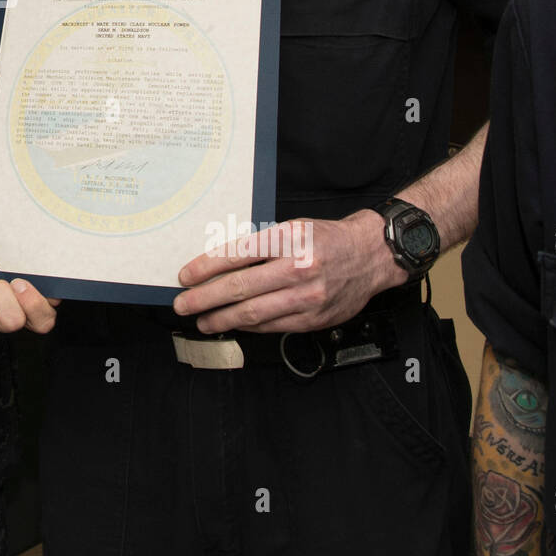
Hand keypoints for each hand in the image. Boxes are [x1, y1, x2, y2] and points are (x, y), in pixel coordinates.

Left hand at [173, 212, 402, 333]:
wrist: (371, 255)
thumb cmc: (326, 238)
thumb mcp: (292, 228)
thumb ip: (260, 246)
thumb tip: (219, 265)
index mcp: (288, 239)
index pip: (236, 255)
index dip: (205, 268)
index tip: (185, 276)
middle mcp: (298, 268)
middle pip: (239, 287)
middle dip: (204, 298)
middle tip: (183, 304)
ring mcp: (307, 297)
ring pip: (253, 312)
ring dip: (221, 318)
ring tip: (203, 320)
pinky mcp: (314, 318)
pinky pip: (272, 325)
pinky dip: (248, 326)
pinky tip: (233, 324)